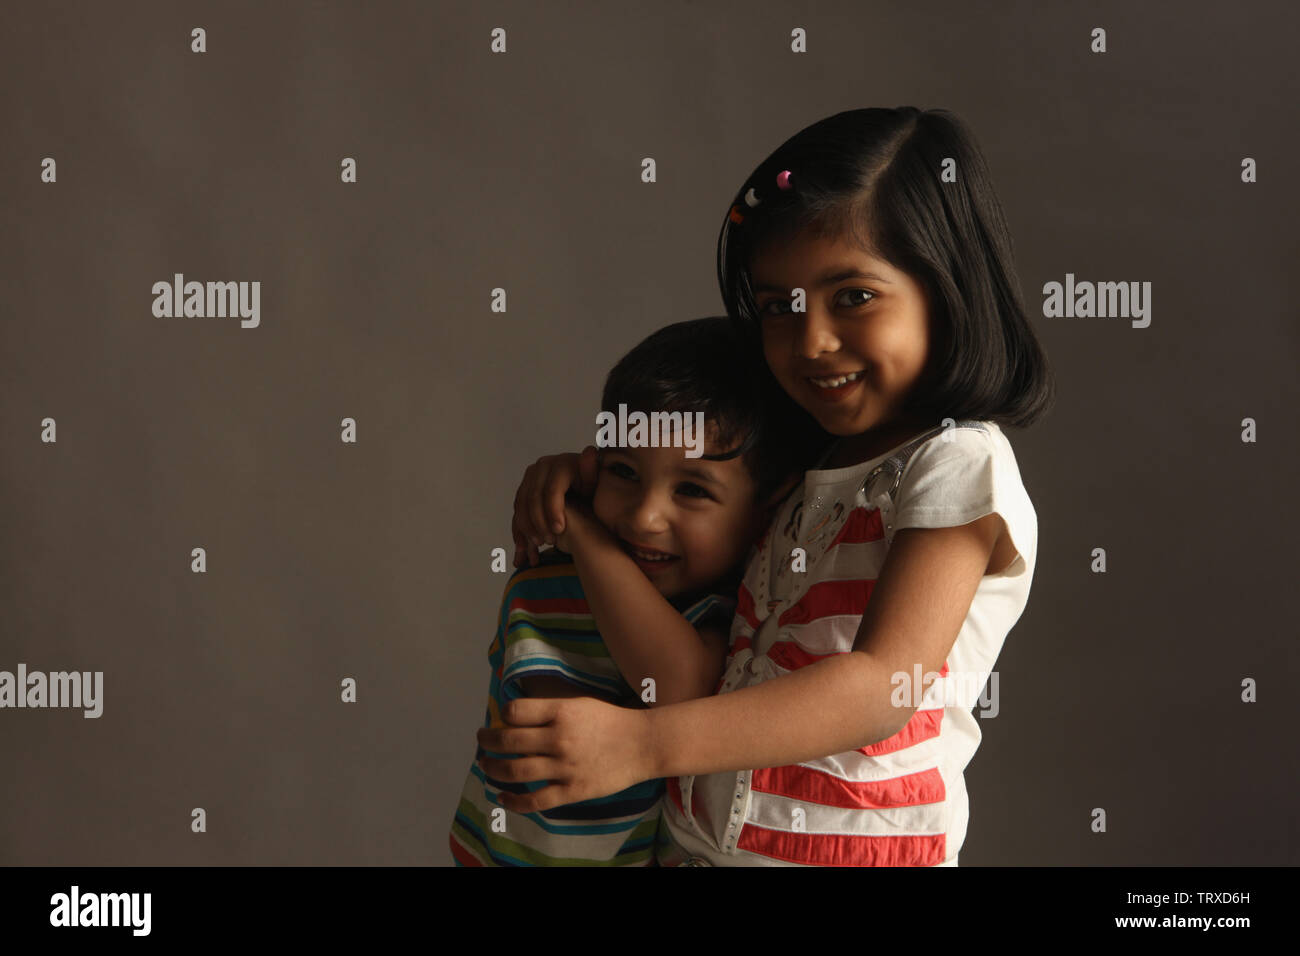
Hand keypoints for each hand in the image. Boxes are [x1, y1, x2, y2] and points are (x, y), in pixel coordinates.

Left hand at [476, 697, 656, 812]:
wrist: (643, 744)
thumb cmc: (611, 721)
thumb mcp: (580, 704)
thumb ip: (551, 709)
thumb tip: (517, 715)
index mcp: (561, 712)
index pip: (515, 711)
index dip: (501, 715)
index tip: (499, 720)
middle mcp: (559, 738)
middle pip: (509, 740)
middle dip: (488, 741)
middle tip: (482, 740)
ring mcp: (565, 766)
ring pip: (516, 770)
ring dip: (494, 769)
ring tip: (485, 766)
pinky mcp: (573, 790)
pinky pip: (536, 799)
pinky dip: (514, 801)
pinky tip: (503, 798)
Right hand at [512, 446, 600, 566]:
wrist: (584, 486)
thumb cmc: (593, 486)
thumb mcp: (597, 481)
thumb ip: (592, 470)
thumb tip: (590, 451)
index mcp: (561, 464)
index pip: (552, 489)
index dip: (553, 511)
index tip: (559, 531)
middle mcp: (542, 466)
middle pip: (533, 497)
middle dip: (539, 521)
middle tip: (549, 541)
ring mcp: (531, 476)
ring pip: (522, 503)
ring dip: (527, 525)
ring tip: (539, 543)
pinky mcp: (524, 487)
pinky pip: (517, 508)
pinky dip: (519, 526)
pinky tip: (523, 543)